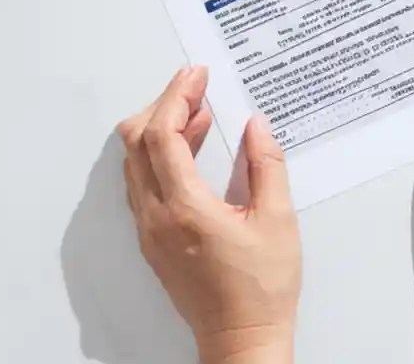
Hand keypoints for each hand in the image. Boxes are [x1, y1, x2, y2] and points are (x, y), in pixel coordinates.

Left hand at [117, 66, 301, 363]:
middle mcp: (156, 218)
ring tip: (197, 115)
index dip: (176, 97)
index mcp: (185, 209)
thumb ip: (266, 166)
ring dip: (160, 131)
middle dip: (164, 106)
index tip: (196, 76)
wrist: (242, 338)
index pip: (162, 136)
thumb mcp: (277, 220)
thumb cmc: (261, 290)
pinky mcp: (153, 241)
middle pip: (137, 143)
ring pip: (136, 163)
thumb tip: (256, 127)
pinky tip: (189, 152)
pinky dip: (160, 157)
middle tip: (195, 87)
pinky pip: (143, 184)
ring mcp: (150, 231)